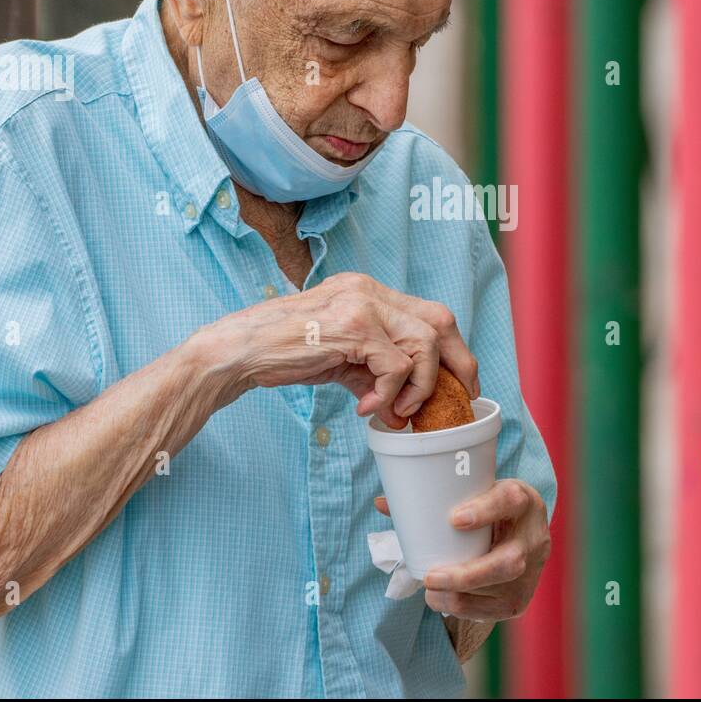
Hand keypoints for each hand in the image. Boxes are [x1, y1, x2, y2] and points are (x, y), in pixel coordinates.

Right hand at [196, 271, 479, 425]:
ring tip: (393, 411)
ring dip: (417, 387)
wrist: (240, 352)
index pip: (430, 313)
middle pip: (440, 319)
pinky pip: (395, 365)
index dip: (453, 349)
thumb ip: (374, 373)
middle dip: (457, 363)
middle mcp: (370, 290)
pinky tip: (364, 408)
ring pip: (423, 344)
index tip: (460, 384)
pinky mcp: (352, 326)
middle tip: (457, 399)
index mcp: (369, 292)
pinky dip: (389, 393)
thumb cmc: (284, 354)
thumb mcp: (340, 361)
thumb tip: (404, 406)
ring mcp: (362, 304)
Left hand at [373, 479, 550, 619]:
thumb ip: (433, 498)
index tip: (454, 519)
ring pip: (500, 590)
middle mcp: (533, 537)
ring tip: (431, 592)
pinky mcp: (521, 599)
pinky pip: (493, 611)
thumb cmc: (490, 508)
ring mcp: (532, 571)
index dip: (484, 510)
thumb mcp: (475, 493)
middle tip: (430, 578)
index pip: (508, 500)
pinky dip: (465, 609)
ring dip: (459, 597)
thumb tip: (382, 504)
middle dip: (467, 574)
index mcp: (522, 500)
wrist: (526, 532)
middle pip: (508, 562)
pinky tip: (444, 602)